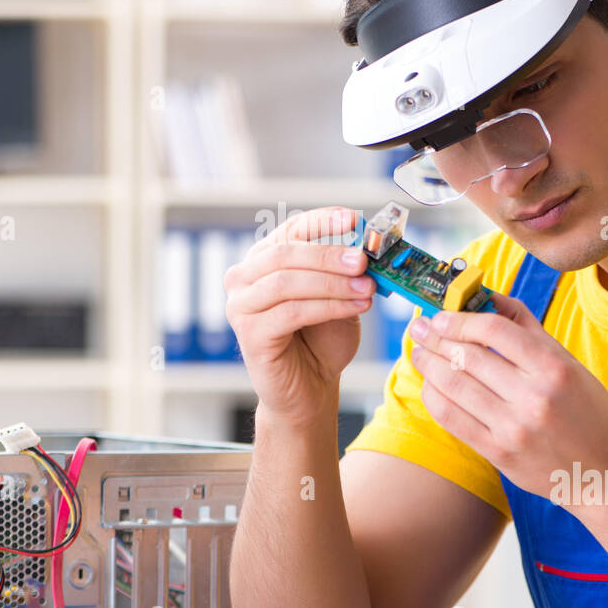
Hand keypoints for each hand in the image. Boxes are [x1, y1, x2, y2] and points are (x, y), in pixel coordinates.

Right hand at [224, 206, 373, 421]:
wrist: (310, 388)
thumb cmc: (321, 340)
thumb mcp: (339, 296)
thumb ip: (345, 271)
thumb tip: (366, 246)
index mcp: (264, 259)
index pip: (291, 229)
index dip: (322, 220)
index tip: (353, 218)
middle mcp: (244, 277)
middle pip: (286, 254)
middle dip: (329, 255)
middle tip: (363, 260)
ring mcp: (241, 306)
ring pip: (287, 282)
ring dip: (333, 283)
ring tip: (366, 288)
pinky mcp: (249, 334)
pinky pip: (292, 312)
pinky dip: (329, 306)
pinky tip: (356, 307)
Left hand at [408, 290, 607, 496]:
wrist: (603, 470)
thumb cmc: (585, 409)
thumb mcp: (566, 362)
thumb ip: (527, 327)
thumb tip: (489, 296)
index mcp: (554, 368)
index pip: (495, 331)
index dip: (460, 319)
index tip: (441, 315)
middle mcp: (534, 398)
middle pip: (468, 357)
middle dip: (435, 338)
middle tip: (418, 327)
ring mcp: (514, 428)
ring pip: (453, 386)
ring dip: (427, 364)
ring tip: (418, 352)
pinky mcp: (499, 453)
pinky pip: (452, 419)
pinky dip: (433, 396)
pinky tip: (429, 383)